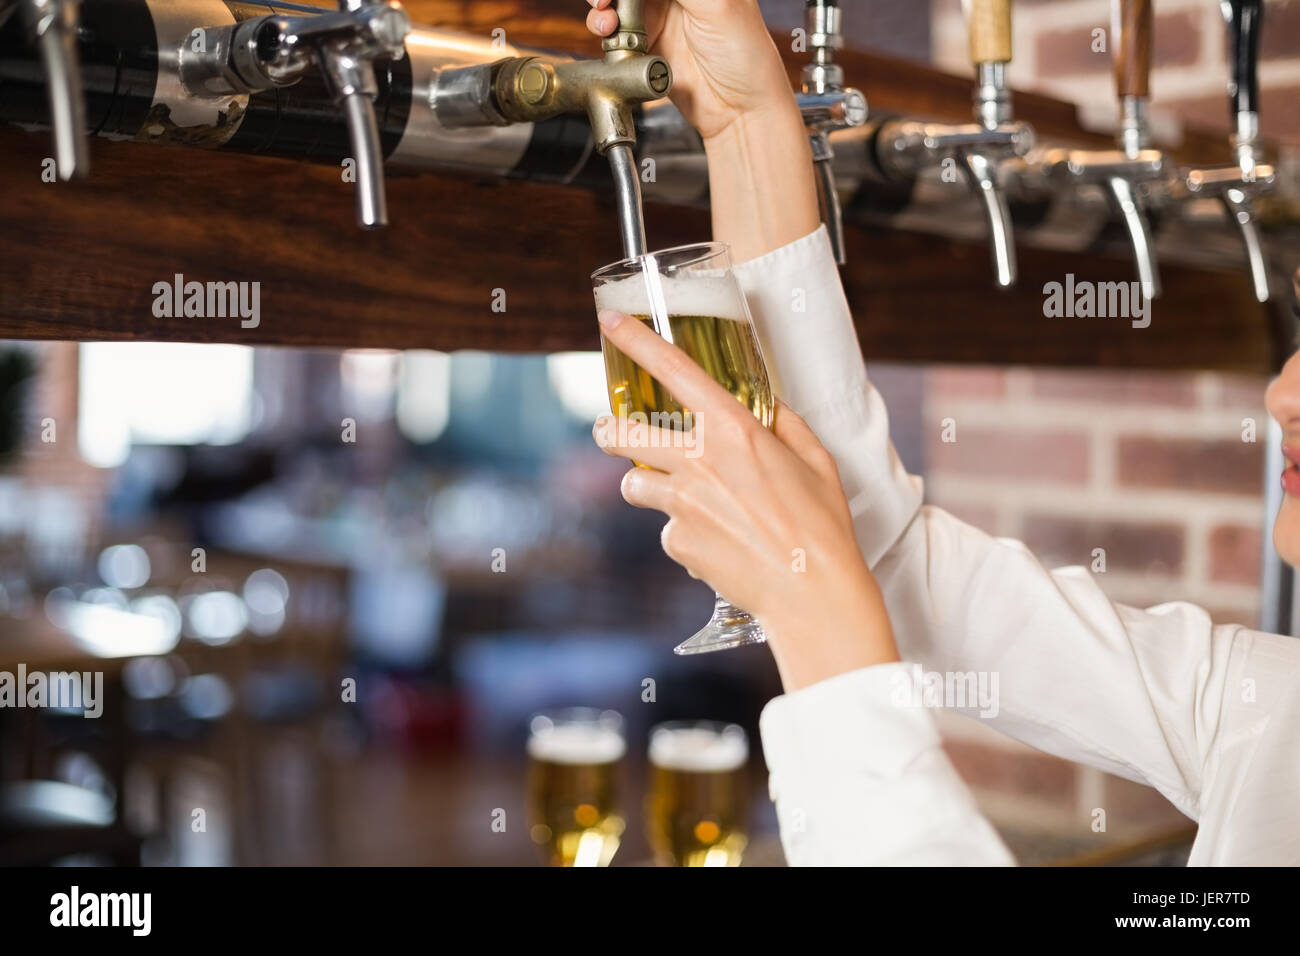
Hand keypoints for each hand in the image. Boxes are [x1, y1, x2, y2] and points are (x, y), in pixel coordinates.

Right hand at [585, 0, 798, 142]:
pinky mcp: (647, 47)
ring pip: (617, 4)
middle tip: (604, 1)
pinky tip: (611, 38)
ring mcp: (660, 19)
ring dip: (603, 11)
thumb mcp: (716, 4)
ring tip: (606, 23)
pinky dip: (605, 32)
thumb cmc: (746, 57)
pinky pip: (616, 32)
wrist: (739, 110)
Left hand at [591, 308, 899, 690]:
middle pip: (620, 435)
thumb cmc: (822, 526)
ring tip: (685, 501)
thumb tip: (767, 406)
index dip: (636, 341)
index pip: (674, 372)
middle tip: (611, 433)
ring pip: (634, 486)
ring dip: (647, 488)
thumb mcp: (816, 460)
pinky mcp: (677, 542)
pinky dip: (685, 534)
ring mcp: (681, 504)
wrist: (813, 592)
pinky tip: (719, 543)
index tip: (611, 321)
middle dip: (608, 432)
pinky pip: (666, 531)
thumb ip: (785, 424)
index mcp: (733, 430)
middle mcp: (698, 461)